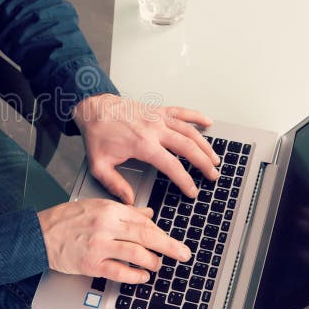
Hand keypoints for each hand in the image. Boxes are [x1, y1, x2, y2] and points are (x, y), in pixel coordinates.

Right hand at [37, 199, 191, 282]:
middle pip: (146, 235)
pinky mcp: (91, 264)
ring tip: (158, 265)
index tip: (169, 238)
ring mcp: (99, 245)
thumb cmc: (65, 219)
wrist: (39, 234)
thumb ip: (122, 211)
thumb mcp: (94, 206)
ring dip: (152, 261)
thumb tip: (148, 214)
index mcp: (108, 208)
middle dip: (169, 246)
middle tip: (184, 253)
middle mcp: (105, 225)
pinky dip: (135, 275)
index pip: (142, 219)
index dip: (159, 230)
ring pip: (136, 254)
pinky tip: (142, 276)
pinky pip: (120, 271)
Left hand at [73, 94, 219, 203]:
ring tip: (215, 158)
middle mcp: (154, 130)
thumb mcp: (99, 165)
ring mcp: (158, 118)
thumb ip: (114, 184)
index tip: (193, 191)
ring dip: (205, 145)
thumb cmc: (97, 134)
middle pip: (188, 148)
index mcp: (142, 145)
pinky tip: (208, 123)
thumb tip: (129, 200)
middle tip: (213, 176)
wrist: (93, 108)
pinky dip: (196, 116)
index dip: (185, 181)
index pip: (172, 166)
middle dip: (204, 164)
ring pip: (189, 131)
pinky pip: (181, 111)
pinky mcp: (157, 110)